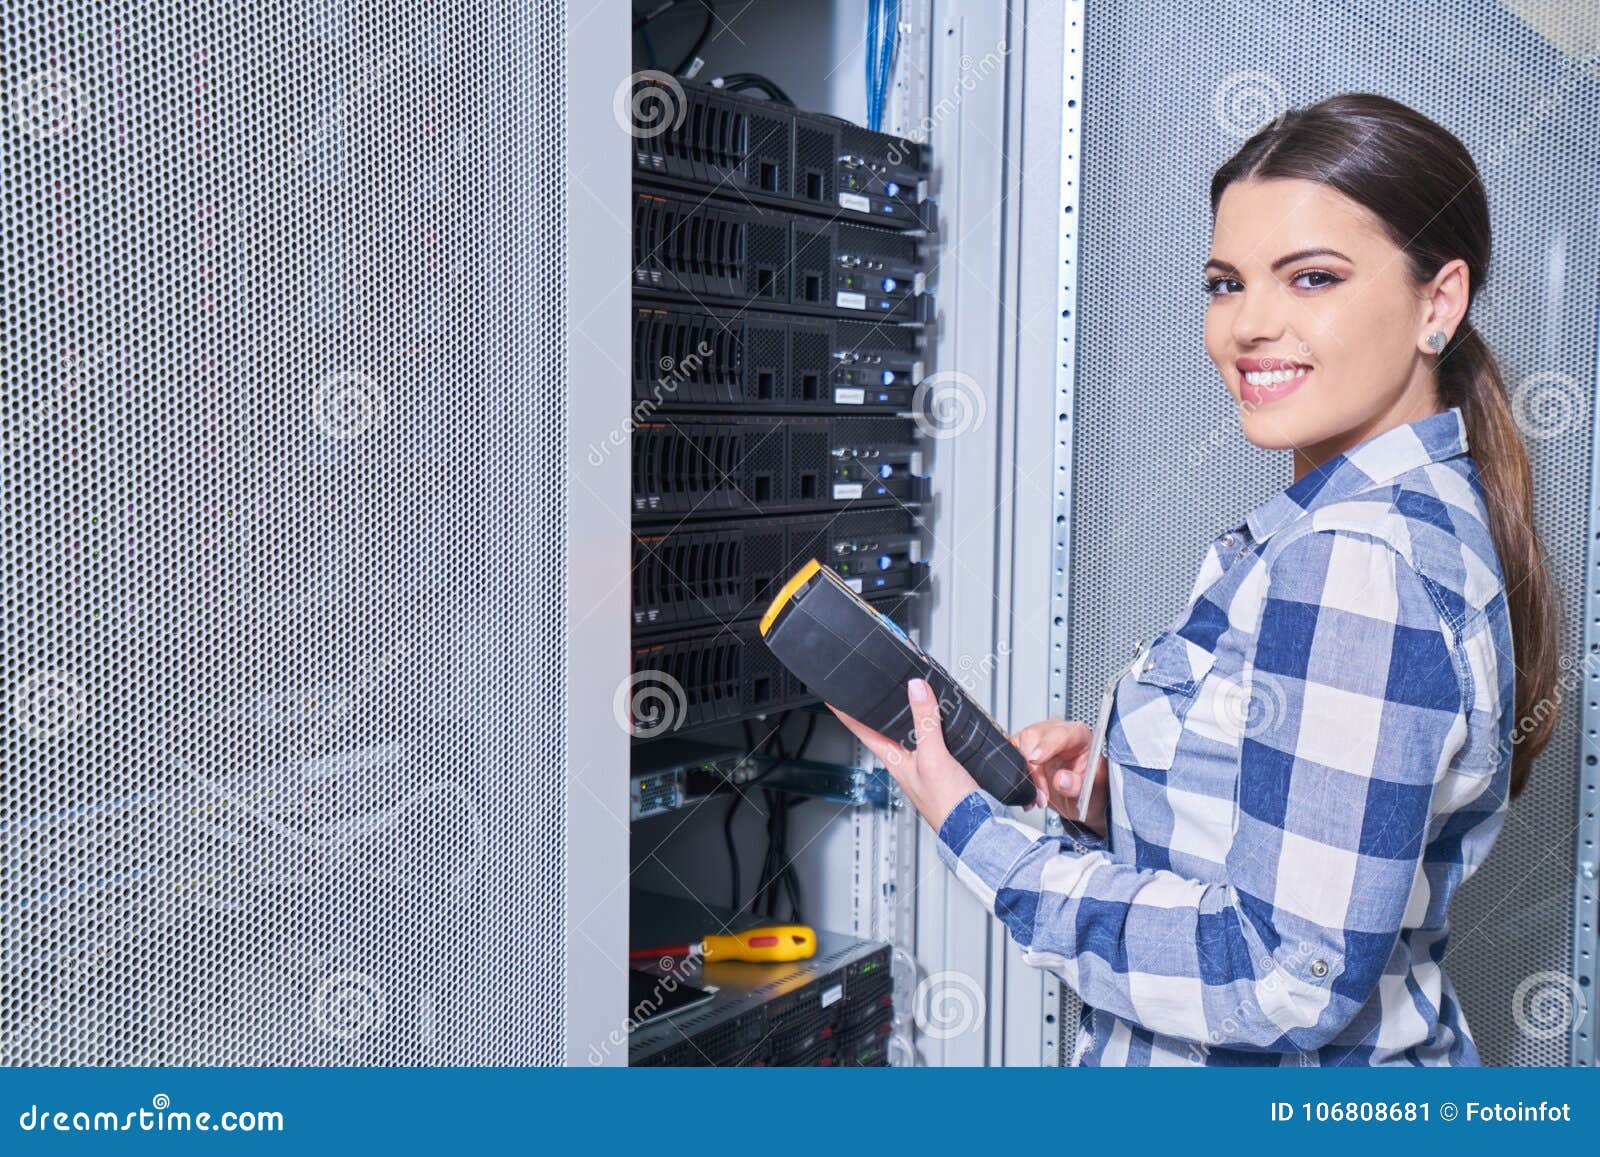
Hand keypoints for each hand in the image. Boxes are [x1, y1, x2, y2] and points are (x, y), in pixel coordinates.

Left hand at [826, 678, 980, 832]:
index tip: (832, 698)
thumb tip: (915, 689)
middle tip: (866, 692)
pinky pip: (932, 739)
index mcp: (894, 761)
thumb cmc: (947, 805)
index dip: (846, 714)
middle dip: (877, 711)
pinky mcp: (944, 767)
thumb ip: (924, 722)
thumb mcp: (933, 757)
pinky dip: (932, 725)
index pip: (863, 731)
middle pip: (885, 731)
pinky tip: (938, 721)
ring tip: (900, 698)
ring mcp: (924, 765)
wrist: (974, 828)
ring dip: (907, 716)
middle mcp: (906, 762)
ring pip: (910, 734)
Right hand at [1009, 718, 1106, 836]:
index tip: (1035, 760)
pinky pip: (1011, 758)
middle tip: (1040, 794)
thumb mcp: (1093, 790)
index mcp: (1079, 735)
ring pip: (1018, 746)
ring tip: (1037, 798)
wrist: (1082, 800)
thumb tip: (1062, 779)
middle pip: (1033, 736)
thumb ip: (1079, 785)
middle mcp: (1056, 732)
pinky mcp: (1024, 751)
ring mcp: (1038, 740)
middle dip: (1032, 768)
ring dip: (1023, 775)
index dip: (1045, 745)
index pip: (1060, 732)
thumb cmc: (1091, 788)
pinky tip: (1029, 794)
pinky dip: (1016, 778)